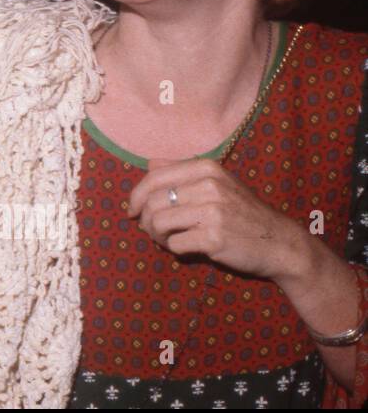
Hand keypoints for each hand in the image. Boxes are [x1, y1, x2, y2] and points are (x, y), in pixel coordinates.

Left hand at [126, 157, 313, 283]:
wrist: (280, 242)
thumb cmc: (243, 212)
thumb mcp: (218, 182)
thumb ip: (183, 171)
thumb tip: (149, 163)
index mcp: (206, 168)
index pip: (153, 177)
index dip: (136, 196)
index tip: (132, 210)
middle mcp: (209, 185)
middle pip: (153, 202)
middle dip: (145, 219)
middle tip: (151, 230)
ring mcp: (213, 212)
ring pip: (158, 222)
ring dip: (157, 236)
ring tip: (168, 240)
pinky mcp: (214, 238)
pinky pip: (175, 243)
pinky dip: (173, 249)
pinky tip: (185, 248)